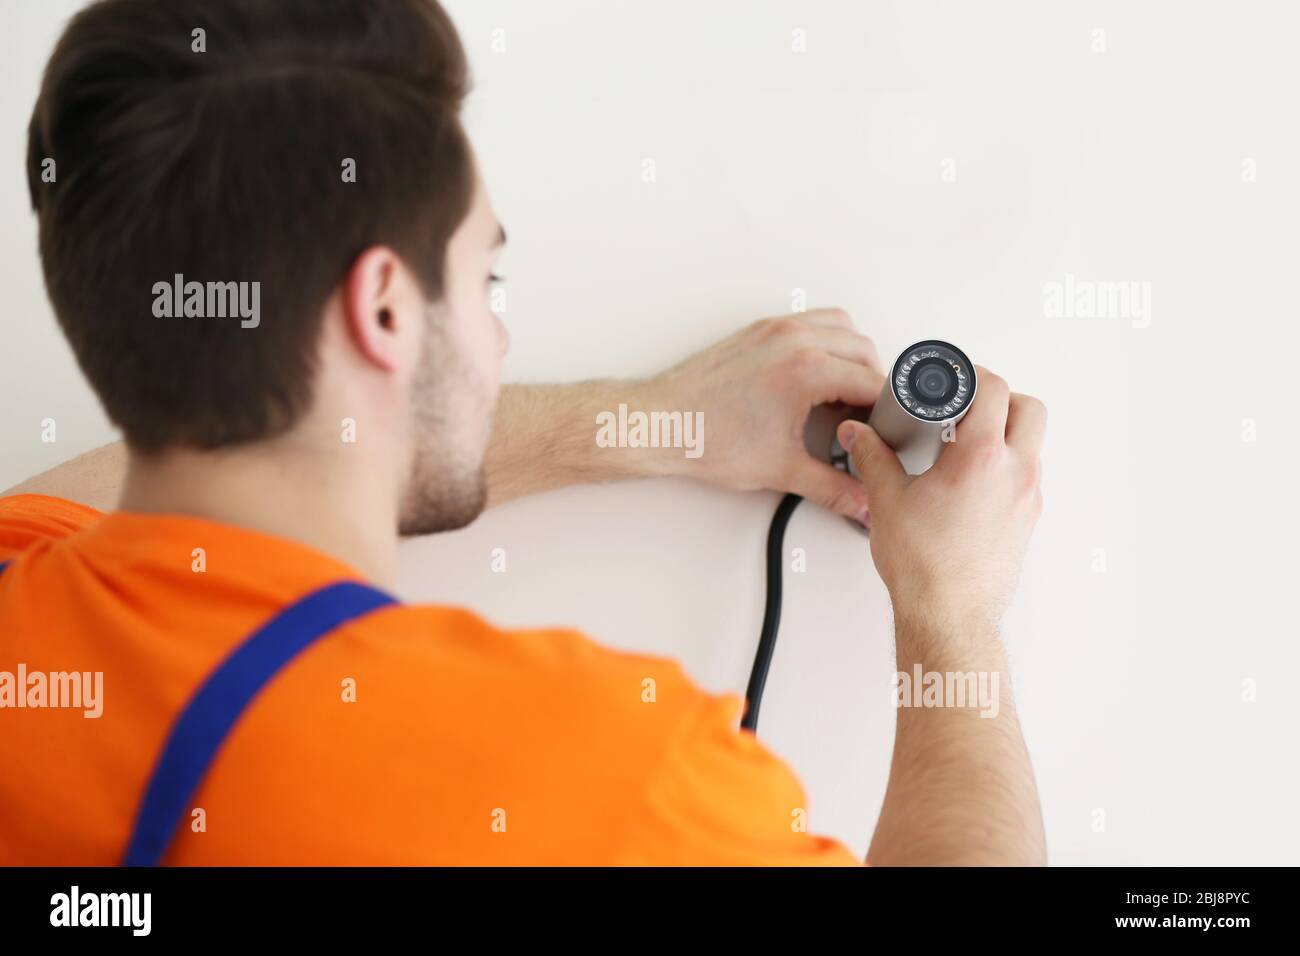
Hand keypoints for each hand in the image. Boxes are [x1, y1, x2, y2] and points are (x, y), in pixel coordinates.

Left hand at [644, 309, 884, 521]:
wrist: (661, 423)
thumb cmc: (705, 437)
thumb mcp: (781, 469)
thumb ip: (832, 488)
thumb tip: (859, 501)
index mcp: (806, 369)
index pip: (872, 382)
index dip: (885, 411)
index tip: (882, 429)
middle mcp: (793, 340)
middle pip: (863, 349)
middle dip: (873, 383)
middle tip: (865, 417)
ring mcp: (774, 330)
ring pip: (841, 326)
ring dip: (852, 355)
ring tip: (844, 392)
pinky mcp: (758, 331)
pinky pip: (810, 321)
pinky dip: (825, 341)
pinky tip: (816, 374)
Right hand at [837, 368, 1045, 634]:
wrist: (948, 617)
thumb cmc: (924, 568)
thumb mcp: (887, 500)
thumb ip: (872, 456)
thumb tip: (858, 435)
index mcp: (981, 459)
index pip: (995, 389)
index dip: (972, 375)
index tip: (952, 380)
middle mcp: (1015, 474)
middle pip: (1029, 408)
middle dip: (1000, 398)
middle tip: (967, 405)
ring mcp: (1027, 499)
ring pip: (1032, 443)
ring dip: (1006, 431)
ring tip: (965, 443)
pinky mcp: (1026, 521)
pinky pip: (1026, 476)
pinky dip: (1005, 465)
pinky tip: (970, 481)